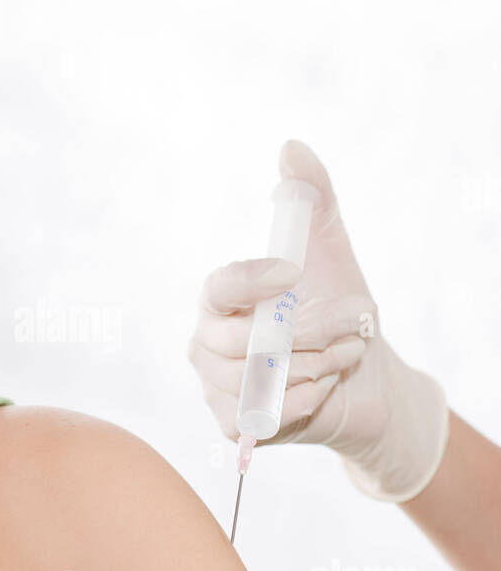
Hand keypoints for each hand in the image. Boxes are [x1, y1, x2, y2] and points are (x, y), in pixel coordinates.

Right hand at [187, 139, 448, 500]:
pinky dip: (306, 399)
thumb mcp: (332, 248)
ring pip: (262, 376)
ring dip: (317, 364)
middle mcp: (206, 343)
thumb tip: (291, 148)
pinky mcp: (235, 423)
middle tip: (350, 322)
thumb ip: (311, 197)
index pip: (218, 287)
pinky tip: (323, 388)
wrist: (365, 378)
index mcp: (219, 300)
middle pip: (247, 339)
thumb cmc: (338, 309)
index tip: (295, 273)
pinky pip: (266, 411)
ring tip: (343, 355)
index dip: (253, 280)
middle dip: (310, 330)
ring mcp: (215, 386)